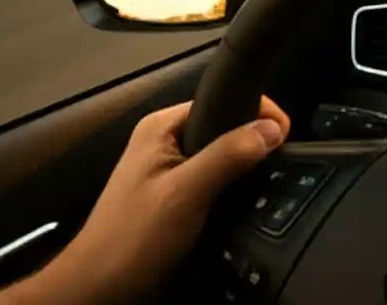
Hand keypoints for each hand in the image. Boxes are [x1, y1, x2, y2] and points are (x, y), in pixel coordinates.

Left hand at [0, 97, 289, 303]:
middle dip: (252, 144)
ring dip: (243, 171)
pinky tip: (241, 205)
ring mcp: (167, 171)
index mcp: (162, 127)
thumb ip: (228, 155)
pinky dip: (231, 190)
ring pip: (221, 157)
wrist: (100, 289)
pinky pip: (214, 182)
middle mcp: (164, 142)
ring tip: (261, 187)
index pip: (221, 100)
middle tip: (275, 168)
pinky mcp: (173, 197)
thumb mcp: (186, 192)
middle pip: (224, 128)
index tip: (285, 138)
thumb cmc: (133, 238)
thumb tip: (273, 127)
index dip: (257, 112)